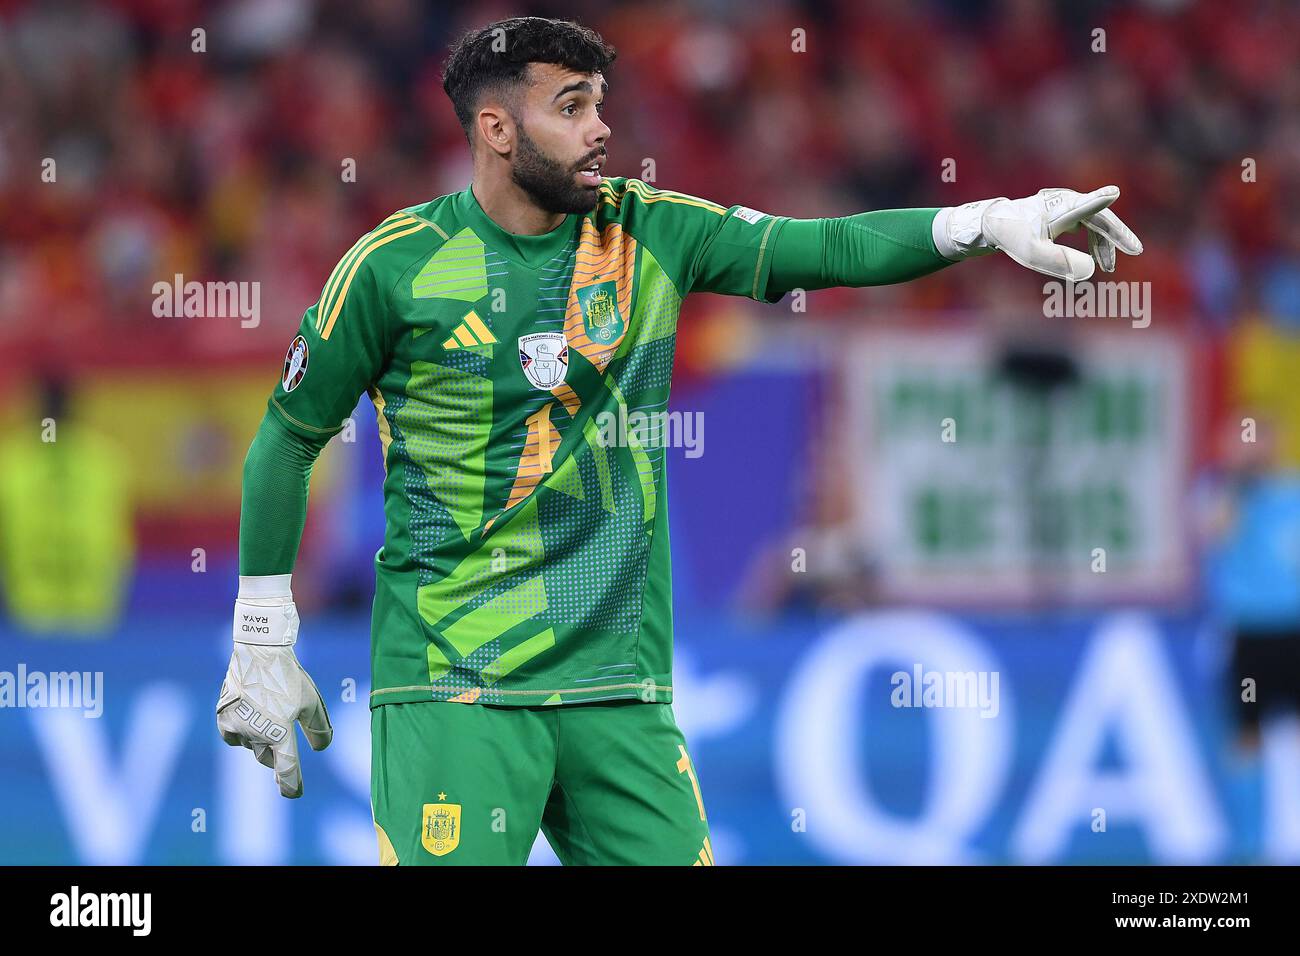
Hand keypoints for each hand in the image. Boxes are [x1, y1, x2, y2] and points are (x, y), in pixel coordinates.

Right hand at [216, 596, 332, 797]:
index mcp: (279, 732)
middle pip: (268, 757)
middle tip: (284, 740)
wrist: (259, 651)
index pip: (287, 768)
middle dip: (277, 755)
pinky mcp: (223, 718)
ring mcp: (235, 727)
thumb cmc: (289, 677)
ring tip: (269, 717)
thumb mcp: (312, 702)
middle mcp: (254, 734)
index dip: (292, 784)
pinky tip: (251, 719)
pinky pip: (234, 737)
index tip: (294, 793)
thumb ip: (319, 729)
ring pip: (251, 747)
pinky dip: (244, 734)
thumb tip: (321, 749)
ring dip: (261, 742)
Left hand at [934, 185, 1143, 281]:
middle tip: (1135, 250)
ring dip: (1105, 245)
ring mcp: (1069, 206)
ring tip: (1108, 268)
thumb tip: (1091, 271)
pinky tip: (1097, 260)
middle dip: (1118, 235)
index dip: (1099, 200)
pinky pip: (1088, 225)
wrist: (997, 224)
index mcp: (1061, 209)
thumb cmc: (1015, 238)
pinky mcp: (1066, 212)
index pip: (1085, 204)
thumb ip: (1060, 262)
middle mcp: (1068, 202)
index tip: (1112, 192)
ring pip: (1096, 223)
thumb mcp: (1034, 254)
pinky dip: (1095, 242)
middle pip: (1101, 217)